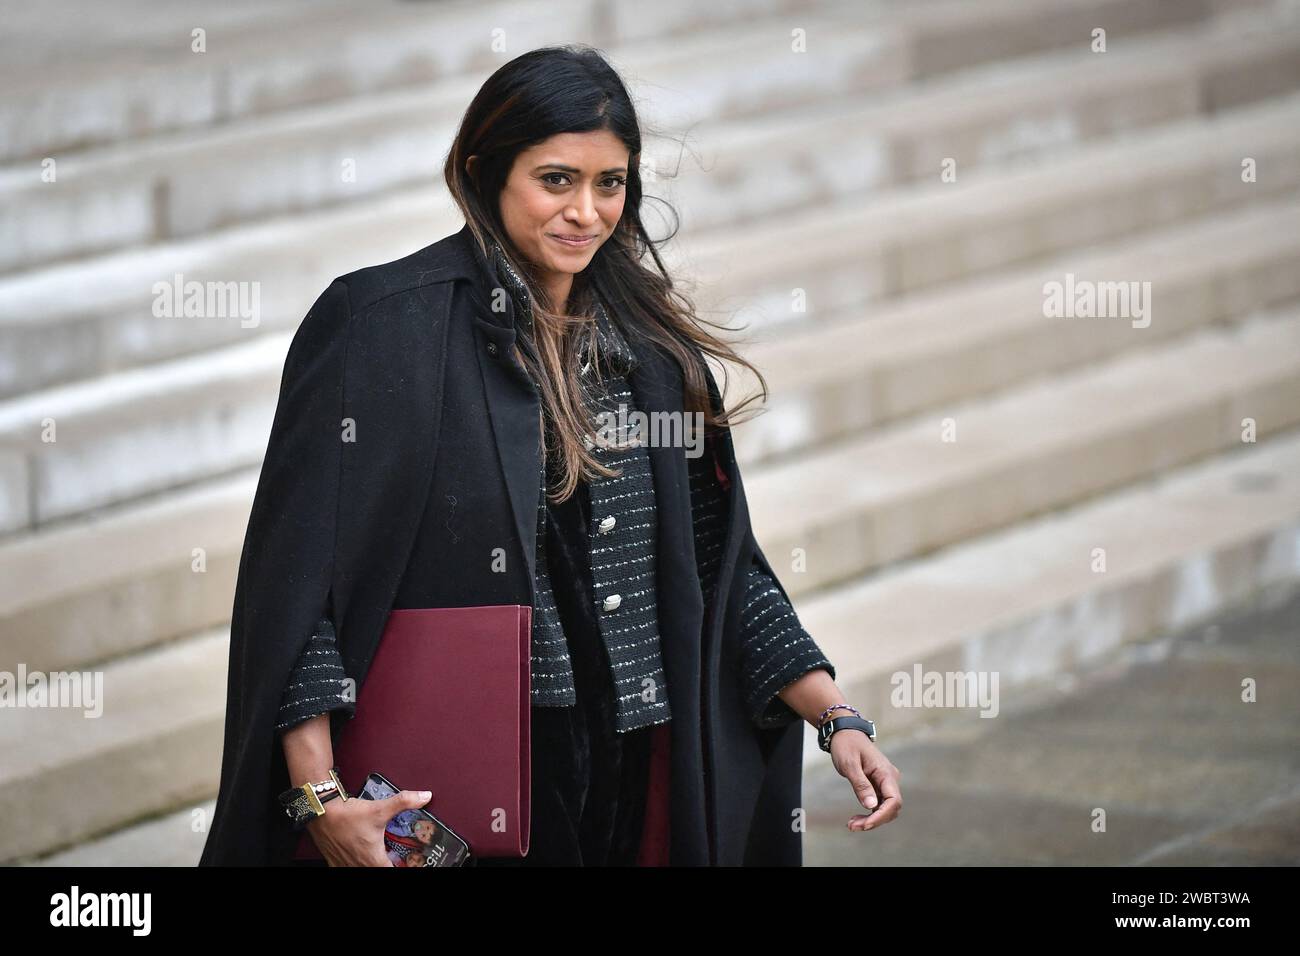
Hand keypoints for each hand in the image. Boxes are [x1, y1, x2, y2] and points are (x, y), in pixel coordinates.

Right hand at [305, 789, 433, 865]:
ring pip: (362, 870)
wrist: (321, 811)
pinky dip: (355, 864)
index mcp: (373, 859)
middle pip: (378, 870)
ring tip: (378, 855)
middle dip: (387, 864)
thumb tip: (424, 796)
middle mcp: (358, 865)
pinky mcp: (334, 861)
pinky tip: (358, 856)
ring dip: (371, 863)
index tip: (408, 862)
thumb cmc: (347, 815)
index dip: (403, 867)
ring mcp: (345, 865)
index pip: (391, 872)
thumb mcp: (380, 808)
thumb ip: (404, 802)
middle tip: (395, 857)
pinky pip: (347, 868)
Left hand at [828, 729, 901, 831]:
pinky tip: (856, 818)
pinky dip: (869, 814)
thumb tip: (871, 806)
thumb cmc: (846, 745)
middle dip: (874, 821)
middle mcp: (889, 779)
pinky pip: (878, 804)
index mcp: (886, 772)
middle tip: (852, 826)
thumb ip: (861, 785)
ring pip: (885, 809)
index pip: (893, 800)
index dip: (882, 816)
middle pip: (890, 808)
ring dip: (871, 819)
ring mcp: (885, 783)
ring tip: (851, 824)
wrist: (844, 733)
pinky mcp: (878, 785)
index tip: (865, 825)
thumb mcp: (849, 764)